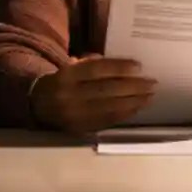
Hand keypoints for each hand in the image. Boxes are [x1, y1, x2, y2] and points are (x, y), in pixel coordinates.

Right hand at [31, 54, 155, 133]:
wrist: (39, 104)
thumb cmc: (64, 81)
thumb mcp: (71, 66)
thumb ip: (92, 63)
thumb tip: (125, 66)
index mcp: (66, 76)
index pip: (96, 70)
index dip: (119, 68)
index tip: (139, 67)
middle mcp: (69, 96)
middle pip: (106, 90)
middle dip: (133, 87)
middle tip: (152, 83)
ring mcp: (74, 115)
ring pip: (109, 108)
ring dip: (133, 102)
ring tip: (149, 96)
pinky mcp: (80, 128)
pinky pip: (106, 121)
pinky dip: (124, 114)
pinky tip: (136, 108)